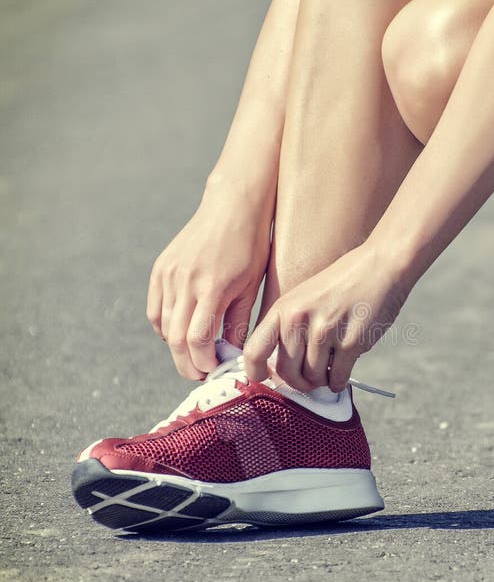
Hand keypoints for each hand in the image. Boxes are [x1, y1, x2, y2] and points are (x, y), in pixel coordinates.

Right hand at [147, 177, 272, 378]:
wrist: (232, 206)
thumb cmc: (251, 246)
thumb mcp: (250, 286)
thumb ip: (238, 322)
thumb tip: (232, 356)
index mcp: (211, 287)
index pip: (197, 339)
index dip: (203, 362)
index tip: (214, 370)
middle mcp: (185, 281)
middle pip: (176, 338)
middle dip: (187, 363)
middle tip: (200, 375)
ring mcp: (169, 274)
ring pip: (163, 326)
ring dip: (176, 347)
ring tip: (193, 356)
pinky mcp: (161, 268)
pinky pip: (155, 309)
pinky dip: (164, 327)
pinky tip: (180, 333)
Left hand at [244, 244, 407, 390]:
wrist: (379, 267)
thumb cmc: (340, 285)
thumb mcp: (302, 298)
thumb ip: (286, 329)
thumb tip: (275, 370)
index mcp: (282, 309)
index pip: (253, 351)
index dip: (256, 372)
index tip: (267, 378)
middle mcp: (299, 320)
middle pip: (286, 372)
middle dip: (298, 382)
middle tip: (309, 379)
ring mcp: (325, 331)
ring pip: (313, 378)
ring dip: (322, 380)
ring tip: (329, 367)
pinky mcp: (351, 342)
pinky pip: (337, 377)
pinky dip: (339, 381)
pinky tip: (341, 373)